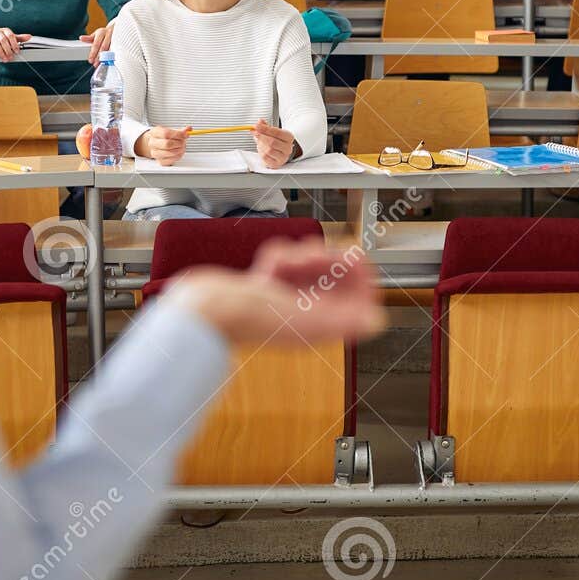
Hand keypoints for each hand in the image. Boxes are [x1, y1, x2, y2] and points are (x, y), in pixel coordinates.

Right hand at [0, 25, 30, 59]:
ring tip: (5, 59)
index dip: (14, 44)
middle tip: (11, 57)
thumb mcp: (8, 36)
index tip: (17, 52)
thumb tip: (29, 36)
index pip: (10, 36)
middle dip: (8, 50)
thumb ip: (18, 37)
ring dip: (1, 52)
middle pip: (3, 40)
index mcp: (5, 30)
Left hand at [81, 22, 113, 64]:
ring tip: (102, 64)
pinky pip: (117, 50)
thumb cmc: (105, 33)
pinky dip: (113, 57)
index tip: (90, 60)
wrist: (117, 29)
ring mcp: (116, 38)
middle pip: (103, 47)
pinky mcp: (121, 42)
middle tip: (95, 64)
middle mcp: (109, 35)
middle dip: (99, 57)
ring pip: (111, 50)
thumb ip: (89, 38)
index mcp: (101, 33)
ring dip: (106, 58)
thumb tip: (81, 38)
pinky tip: (110, 62)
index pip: (96, 44)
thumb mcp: (97, 34)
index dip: (93, 53)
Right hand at [141, 126, 188, 164]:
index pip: (166, 133)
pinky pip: (170, 160)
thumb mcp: (171, 130)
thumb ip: (181, 130)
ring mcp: (155, 153)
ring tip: (182, 147)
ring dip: (180, 150)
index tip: (185, 134)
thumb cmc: (164, 137)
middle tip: (184, 142)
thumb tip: (189, 129)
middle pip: (167, 144)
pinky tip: (179, 152)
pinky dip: (178, 156)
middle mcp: (153, 143)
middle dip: (179, 143)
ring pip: (169, 153)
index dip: (178, 134)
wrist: (155, 144)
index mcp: (155, 133)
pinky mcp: (160, 161)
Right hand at [165, 238, 386, 346]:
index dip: (360, 276)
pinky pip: (283, 265)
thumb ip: (340, 319)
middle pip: (336, 279)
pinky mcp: (264, 288)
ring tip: (283, 261)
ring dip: (298, 255)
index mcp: (318, 325)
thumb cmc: (245, 316)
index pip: (358, 301)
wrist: (201, 310)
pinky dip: (277, 258)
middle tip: (309, 254)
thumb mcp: (300, 317)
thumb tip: (377, 321)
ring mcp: (285, 301)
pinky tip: (266, 266)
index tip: (353, 256)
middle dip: (325, 258)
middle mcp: (305, 314)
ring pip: (310, 267)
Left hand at [250, 118, 296, 167]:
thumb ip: (265, 126)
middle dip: (261, 136)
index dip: (265, 129)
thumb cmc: (276, 141)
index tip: (256, 126)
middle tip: (254, 132)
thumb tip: (260, 122)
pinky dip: (260, 152)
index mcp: (289, 137)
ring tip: (259, 142)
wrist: (279, 154)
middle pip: (272, 142)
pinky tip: (261, 149)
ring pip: (269, 150)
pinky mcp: (276, 164)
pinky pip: (265, 157)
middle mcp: (288, 148)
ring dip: (261, 145)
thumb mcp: (272, 132)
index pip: (277, 132)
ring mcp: (283, 157)